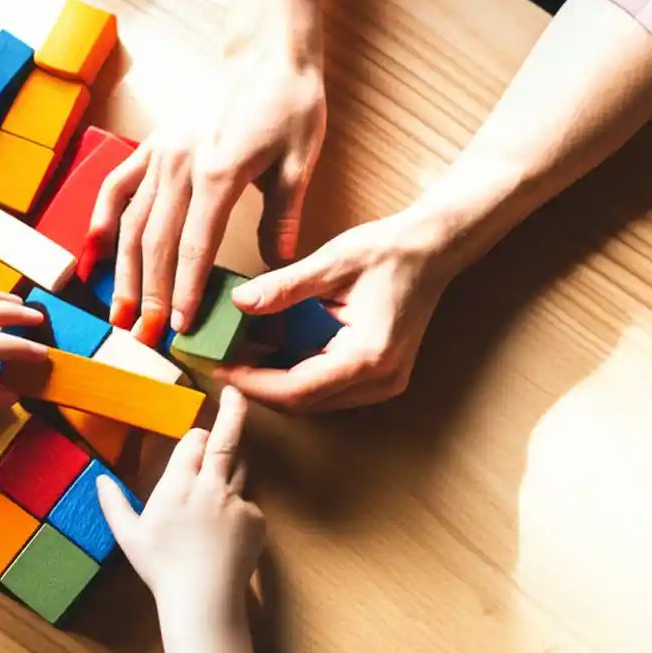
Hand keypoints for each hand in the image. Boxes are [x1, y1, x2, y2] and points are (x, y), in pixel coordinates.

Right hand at [85, 43, 325, 345]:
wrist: (267, 56)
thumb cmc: (289, 105)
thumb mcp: (300, 161)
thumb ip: (283, 216)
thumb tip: (276, 268)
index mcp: (218, 170)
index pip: (194, 244)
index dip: (185, 290)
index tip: (180, 326)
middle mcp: (179, 163)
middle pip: (156, 241)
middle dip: (149, 294)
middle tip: (145, 335)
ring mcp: (159, 153)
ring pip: (130, 222)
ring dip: (122, 272)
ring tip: (118, 313)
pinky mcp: (150, 145)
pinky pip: (115, 187)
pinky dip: (100, 222)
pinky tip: (92, 258)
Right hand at [98, 387, 265, 612]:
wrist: (203, 599)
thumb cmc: (161, 567)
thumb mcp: (129, 536)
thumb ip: (113, 503)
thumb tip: (99, 479)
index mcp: (179, 483)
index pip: (194, 441)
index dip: (196, 438)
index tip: (195, 440)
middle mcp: (211, 484)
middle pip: (227, 438)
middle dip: (233, 410)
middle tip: (235, 392)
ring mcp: (238, 501)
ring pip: (242, 468)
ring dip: (233, 465)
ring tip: (218, 485)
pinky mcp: (257, 519)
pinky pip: (249, 504)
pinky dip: (238, 511)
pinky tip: (224, 537)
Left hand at [216, 210, 460, 412]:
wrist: (433, 249)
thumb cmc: (390, 251)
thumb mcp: (332, 261)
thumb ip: (284, 286)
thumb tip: (239, 302)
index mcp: (368, 357)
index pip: (296, 389)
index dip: (251, 382)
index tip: (218, 367)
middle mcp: (379, 381)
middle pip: (302, 402)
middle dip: (257, 384)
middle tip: (219, 360)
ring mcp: (381, 384)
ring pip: (312, 399)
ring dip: (273, 381)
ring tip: (237, 353)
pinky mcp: (377, 377)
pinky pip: (325, 387)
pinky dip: (293, 372)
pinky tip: (269, 349)